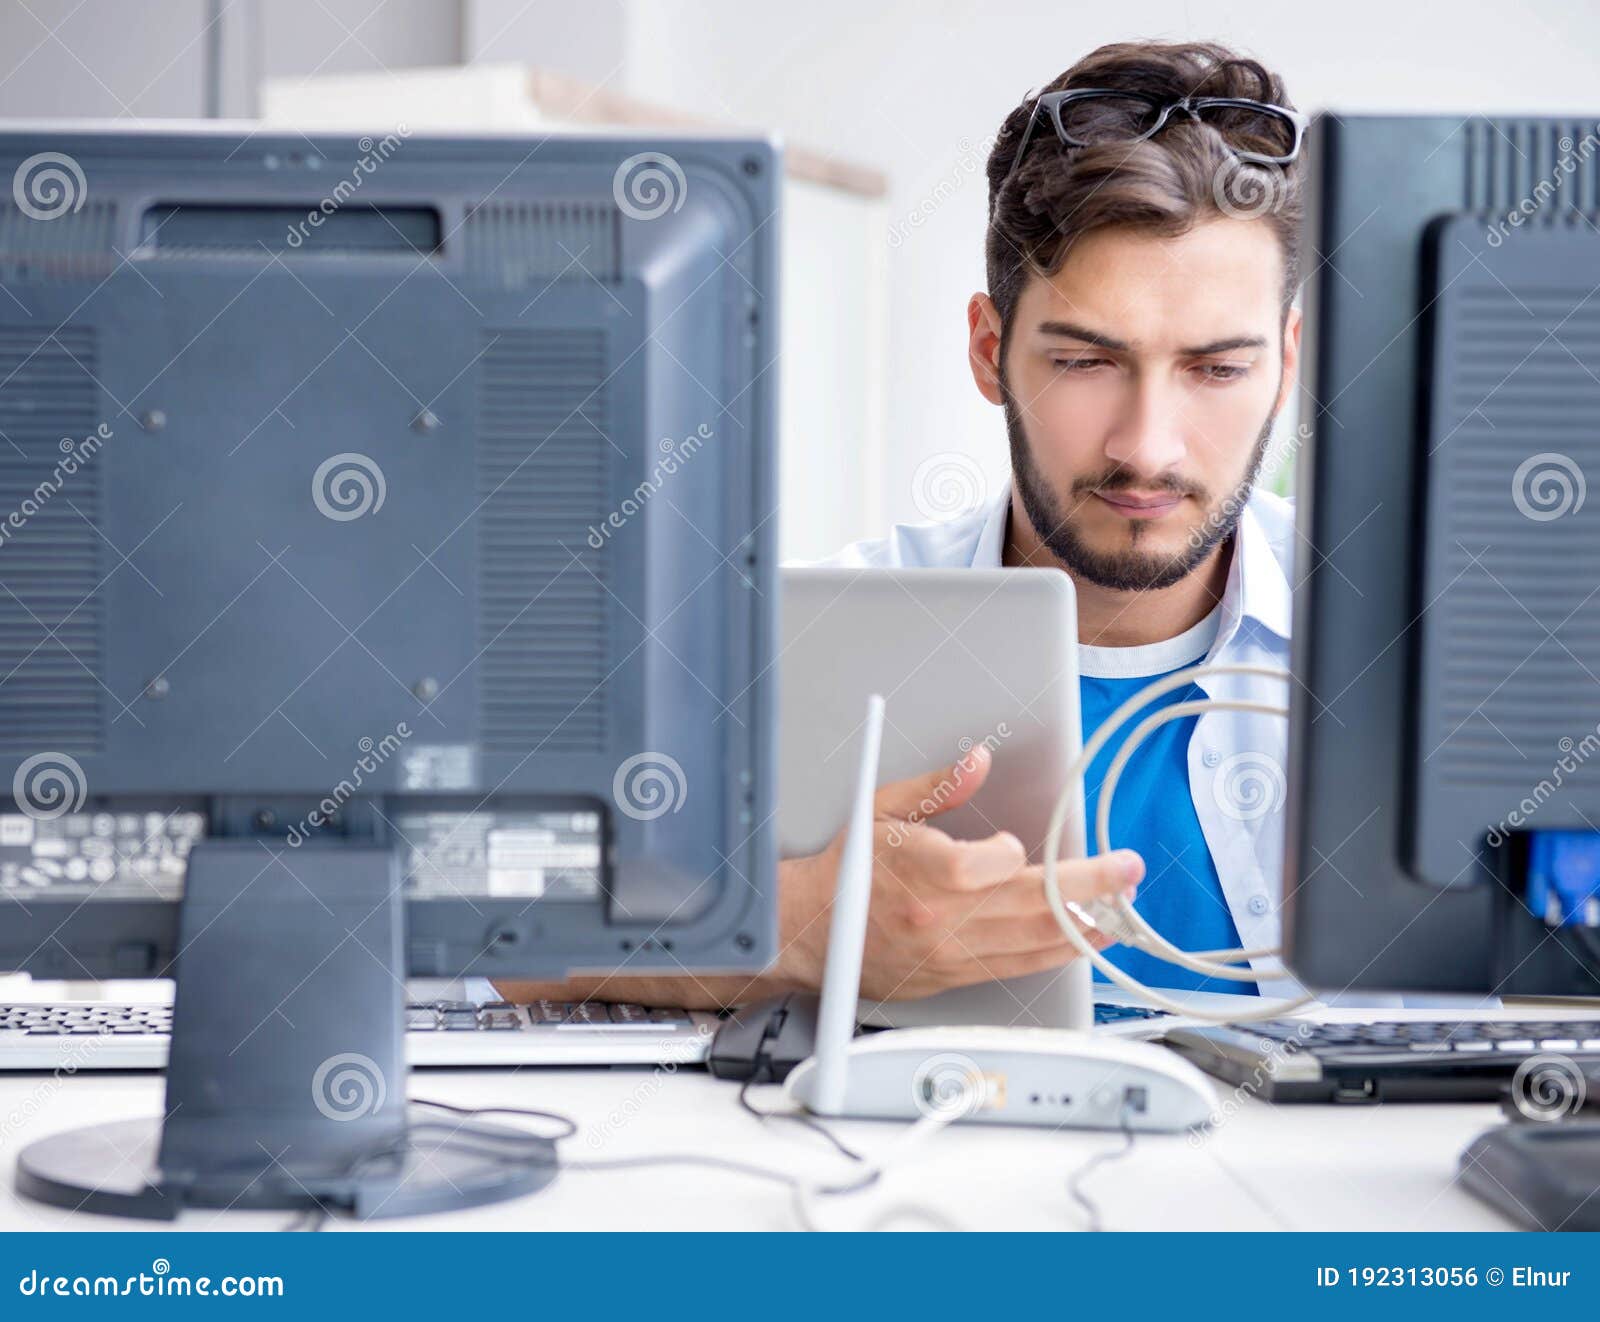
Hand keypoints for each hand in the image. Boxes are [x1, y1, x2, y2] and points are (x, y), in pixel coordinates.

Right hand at [774, 743, 1142, 1001]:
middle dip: (1090, 886)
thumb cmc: (846, 874)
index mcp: (923, 871)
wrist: (811, 934)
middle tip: (1127, 870)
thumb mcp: (881, 811)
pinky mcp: (957, 975)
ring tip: (1122, 908)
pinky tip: (1083, 938)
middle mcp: (942, 917)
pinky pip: (1020, 966)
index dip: (1015, 852)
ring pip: (1035, 941)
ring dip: (1086, 924)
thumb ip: (936, 787)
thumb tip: (977, 762)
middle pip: (1033, 904)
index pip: (994, 865)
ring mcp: (952, 952)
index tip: (1016, 843)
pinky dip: (1058, 952)